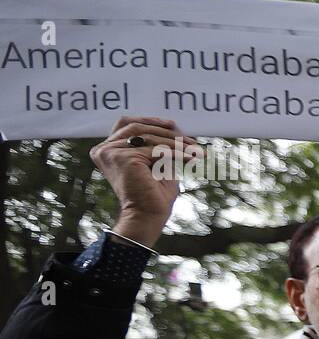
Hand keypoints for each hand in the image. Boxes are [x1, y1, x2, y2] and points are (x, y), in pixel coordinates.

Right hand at [89, 116, 199, 247]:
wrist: (147, 216)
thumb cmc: (153, 194)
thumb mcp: (156, 163)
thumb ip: (158, 145)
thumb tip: (174, 127)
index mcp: (107, 150)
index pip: (127, 125)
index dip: (150, 121)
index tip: (173, 125)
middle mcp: (104, 149)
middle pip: (138, 127)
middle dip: (167, 133)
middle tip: (191, 141)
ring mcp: (111, 152)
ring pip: (149, 137)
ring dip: (175, 143)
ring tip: (195, 150)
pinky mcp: (123, 158)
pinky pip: (155, 149)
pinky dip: (176, 152)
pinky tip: (190, 158)